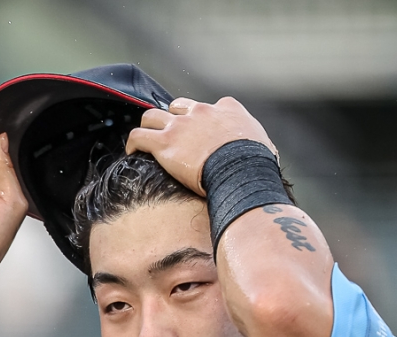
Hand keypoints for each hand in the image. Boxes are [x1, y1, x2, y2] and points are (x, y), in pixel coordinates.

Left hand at [126, 97, 277, 195]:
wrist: (241, 170)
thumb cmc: (256, 164)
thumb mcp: (264, 148)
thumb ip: (258, 146)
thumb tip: (264, 156)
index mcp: (227, 109)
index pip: (210, 107)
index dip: (203, 119)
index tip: (201, 133)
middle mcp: (202, 111)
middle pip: (178, 106)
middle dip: (173, 118)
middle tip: (171, 135)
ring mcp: (181, 125)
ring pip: (153, 116)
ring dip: (149, 127)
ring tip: (146, 141)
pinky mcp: (164, 142)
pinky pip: (139, 136)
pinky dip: (132, 143)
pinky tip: (131, 152)